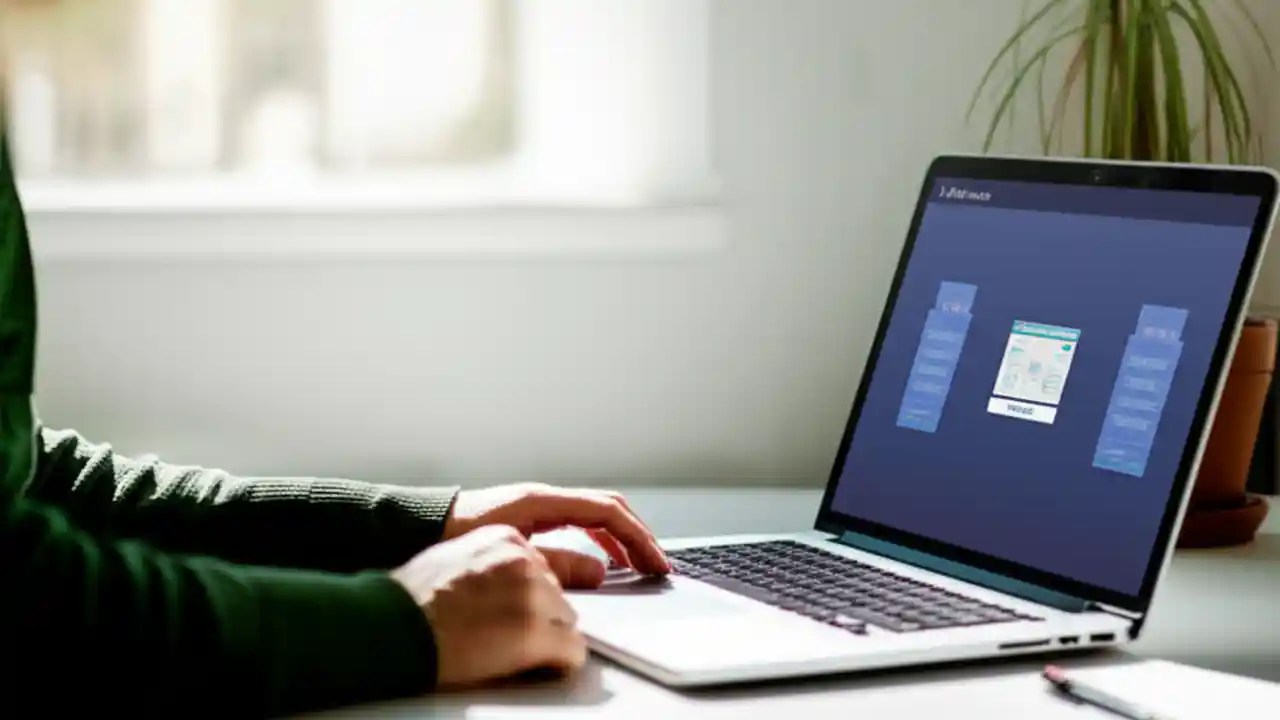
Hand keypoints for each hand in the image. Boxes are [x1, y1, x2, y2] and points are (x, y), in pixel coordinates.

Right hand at [391, 524, 587, 687]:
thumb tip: (504, 589)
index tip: (519, 613)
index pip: (544, 567)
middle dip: (541, 618)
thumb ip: (489, 566)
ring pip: (567, 622)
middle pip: (558, 595)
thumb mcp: (454, 560)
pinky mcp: (537, 631)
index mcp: (505, 538)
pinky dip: (559, 664)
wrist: (393, 626)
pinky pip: (572, 651)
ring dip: (548, 640)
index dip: (531, 597)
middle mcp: (525, 560)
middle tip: (510, 638)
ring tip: (513, 653)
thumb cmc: (409, 601)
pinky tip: (537, 668)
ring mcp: (534, 594)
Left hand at [444, 483, 669, 576]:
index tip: (654, 561)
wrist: (420, 525)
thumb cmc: (456, 536)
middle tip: (657, 566)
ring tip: (638, 566)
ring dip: (620, 539)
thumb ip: (557, 562)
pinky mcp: (531, 517)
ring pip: (595, 517)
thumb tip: (600, 572)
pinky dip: (598, 540)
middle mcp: (546, 497)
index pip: (607, 511)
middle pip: (608, 510)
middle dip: (637, 537)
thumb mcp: (511, 550)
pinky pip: (578, 524)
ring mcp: (540, 505)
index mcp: (544, 500)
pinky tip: (603, 563)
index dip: (637, 537)